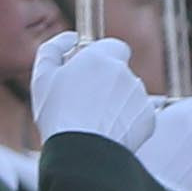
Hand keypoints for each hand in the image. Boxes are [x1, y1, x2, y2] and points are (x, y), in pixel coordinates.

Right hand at [28, 31, 153, 146]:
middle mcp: (125, 72)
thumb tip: (71, 37)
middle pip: (121, 72)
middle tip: (89, 103)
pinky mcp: (148, 118)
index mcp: (101, 57)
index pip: (113, 47)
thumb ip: (54, 49)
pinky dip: (128, 122)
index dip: (102, 60)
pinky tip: (110, 132)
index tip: (90, 74)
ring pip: (130, 94)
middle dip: (110, 83)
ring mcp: (139, 95)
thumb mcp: (43, 77)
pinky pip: (139, 115)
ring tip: (97, 123)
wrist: (82, 153)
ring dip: (118, 103)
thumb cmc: (58, 115)